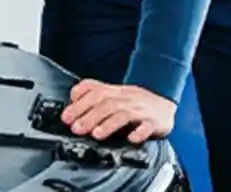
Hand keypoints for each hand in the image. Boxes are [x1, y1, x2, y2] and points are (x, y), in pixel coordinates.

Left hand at [60, 79, 175, 143]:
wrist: (164, 102)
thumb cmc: (134, 101)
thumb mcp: (112, 93)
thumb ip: (91, 93)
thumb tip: (71, 100)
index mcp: (115, 92)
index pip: (95, 93)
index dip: (79, 104)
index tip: (66, 117)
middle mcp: (127, 99)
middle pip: (107, 104)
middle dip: (89, 116)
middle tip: (77, 128)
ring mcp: (141, 110)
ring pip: (124, 114)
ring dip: (109, 124)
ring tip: (96, 134)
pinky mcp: (154, 122)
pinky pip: (148, 127)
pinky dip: (139, 132)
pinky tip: (131, 139)